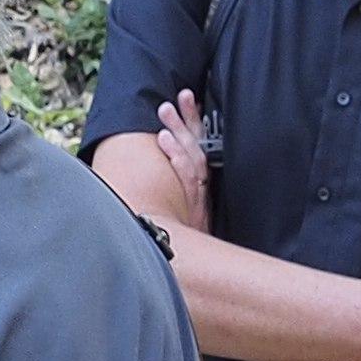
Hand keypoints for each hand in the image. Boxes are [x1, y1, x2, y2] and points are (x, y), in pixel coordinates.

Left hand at [152, 94, 213, 236]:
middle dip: (189, 119)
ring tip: (166, 109)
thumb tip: (160, 165)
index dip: (194, 123)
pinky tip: (163, 139)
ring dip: (178, 130)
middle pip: (197, 147)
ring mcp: (194, 194)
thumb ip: (181, 195)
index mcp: (200, 185)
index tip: (188, 99)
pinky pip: (184, 175)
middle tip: (181, 95)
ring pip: (190, 155)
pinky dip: (175, 155)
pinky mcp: (189, 204)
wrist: (190, 265)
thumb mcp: (187, 218)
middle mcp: (200, 187)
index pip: (198, 147)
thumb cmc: (185, 241)